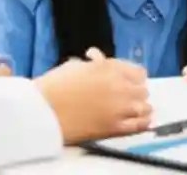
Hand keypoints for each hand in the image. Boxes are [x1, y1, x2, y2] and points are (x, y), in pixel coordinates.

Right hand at [36, 48, 151, 144]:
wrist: (42, 111)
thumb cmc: (53, 86)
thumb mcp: (75, 65)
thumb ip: (94, 64)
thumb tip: (97, 59)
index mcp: (109, 68)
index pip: (137, 72)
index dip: (132, 77)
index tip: (128, 81)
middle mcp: (118, 86)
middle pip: (142, 89)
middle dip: (135, 91)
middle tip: (128, 95)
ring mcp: (118, 108)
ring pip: (143, 106)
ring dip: (140, 106)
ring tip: (135, 109)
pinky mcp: (113, 127)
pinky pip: (137, 125)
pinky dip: (142, 123)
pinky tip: (143, 122)